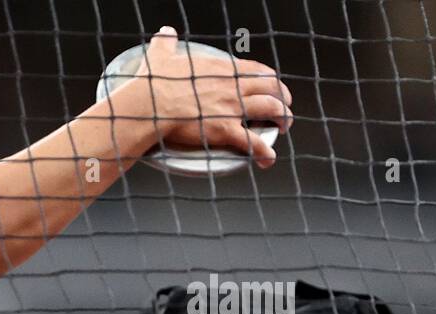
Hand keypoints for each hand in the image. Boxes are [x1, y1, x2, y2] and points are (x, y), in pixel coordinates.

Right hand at [130, 26, 292, 164]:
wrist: (151, 104)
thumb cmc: (155, 83)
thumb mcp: (161, 56)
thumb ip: (167, 44)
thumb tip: (165, 33)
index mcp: (222, 69)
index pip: (256, 69)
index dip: (267, 77)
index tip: (270, 84)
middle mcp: (234, 87)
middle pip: (272, 87)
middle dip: (283, 96)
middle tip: (284, 105)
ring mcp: (232, 108)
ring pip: (272, 109)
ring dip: (283, 117)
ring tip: (284, 125)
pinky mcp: (225, 130)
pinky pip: (252, 142)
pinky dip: (264, 151)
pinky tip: (268, 158)